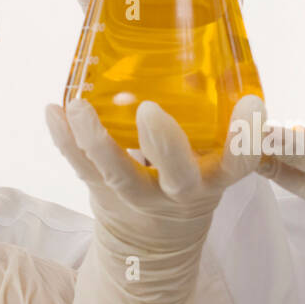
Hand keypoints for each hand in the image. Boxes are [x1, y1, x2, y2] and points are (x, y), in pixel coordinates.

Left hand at [45, 94, 264, 303]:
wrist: (155, 243)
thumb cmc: (188, 181)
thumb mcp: (209, 158)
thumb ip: (204, 117)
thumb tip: (192, 60)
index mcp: (215, 177)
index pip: (239, 161)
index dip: (245, 137)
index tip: (251, 105)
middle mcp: (180, 191)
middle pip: (176, 176)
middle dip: (164, 144)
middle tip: (149, 110)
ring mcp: (139, 196)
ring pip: (118, 175)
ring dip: (97, 140)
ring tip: (79, 106)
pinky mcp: (103, 193)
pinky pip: (81, 169)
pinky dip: (64, 140)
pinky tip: (53, 111)